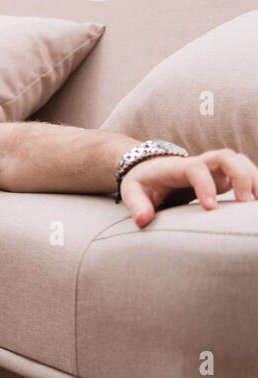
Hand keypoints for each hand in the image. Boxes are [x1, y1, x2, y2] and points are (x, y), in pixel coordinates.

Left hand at [119, 148, 257, 228]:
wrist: (149, 170)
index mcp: (177, 167)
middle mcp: (199, 163)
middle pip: (226, 156)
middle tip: (244, 202)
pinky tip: (257, 202)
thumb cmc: (142, 183)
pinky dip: (255, 183)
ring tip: (257, 203)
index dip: (205, 185)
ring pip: (240, 162)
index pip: (196, 169)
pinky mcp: (222, 178)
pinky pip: (244, 174)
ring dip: (254, 178)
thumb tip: (142, 220)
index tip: (210, 207)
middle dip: (240, 175)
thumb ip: (136, 205)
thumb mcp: (131, 192)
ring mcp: (213, 169)